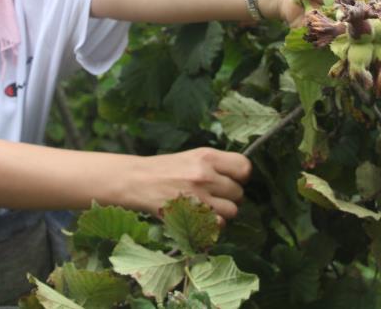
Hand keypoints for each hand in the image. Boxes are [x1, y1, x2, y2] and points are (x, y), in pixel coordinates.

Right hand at [128, 148, 251, 223]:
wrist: (136, 181)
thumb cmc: (163, 169)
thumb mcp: (191, 157)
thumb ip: (215, 165)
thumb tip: (238, 178)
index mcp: (207, 156)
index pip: (244, 167)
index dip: (241, 177)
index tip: (232, 180)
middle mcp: (206, 175)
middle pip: (239, 192)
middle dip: (230, 197)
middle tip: (214, 196)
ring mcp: (199, 196)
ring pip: (232, 211)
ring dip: (222, 212)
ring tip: (207, 207)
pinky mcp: (192, 215)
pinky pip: (218, 224)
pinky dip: (212, 224)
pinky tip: (200, 217)